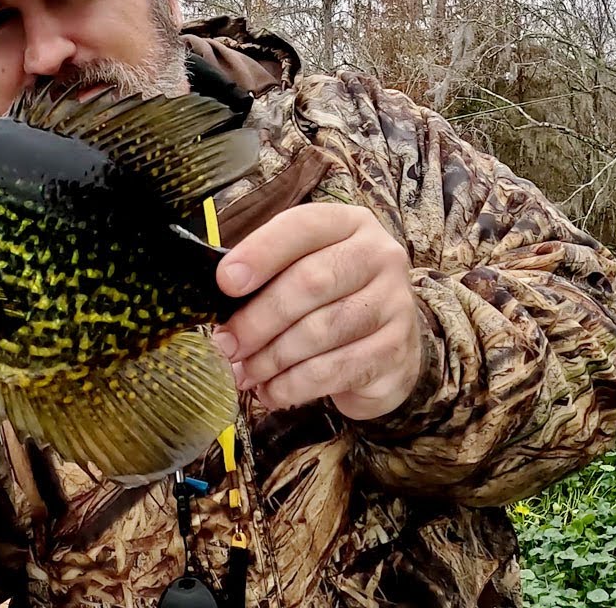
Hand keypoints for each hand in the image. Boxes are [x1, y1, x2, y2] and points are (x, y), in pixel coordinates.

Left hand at [212, 204, 423, 420]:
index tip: (225, 283)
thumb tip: (219, 307)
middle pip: (311, 282)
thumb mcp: (299, 273)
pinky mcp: (396, 351)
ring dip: (272, 358)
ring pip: (321, 330)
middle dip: (258, 319)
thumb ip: (265, 277)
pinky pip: (335, 369)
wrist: (386, 348)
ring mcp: (394, 303)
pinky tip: (272, 391)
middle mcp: (380, 256)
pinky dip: (293, 385)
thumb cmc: (328, 302)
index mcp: (349, 224)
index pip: (302, 226)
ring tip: (246, 372)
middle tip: (227, 345)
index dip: (260, 252)